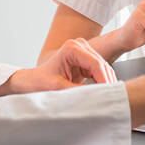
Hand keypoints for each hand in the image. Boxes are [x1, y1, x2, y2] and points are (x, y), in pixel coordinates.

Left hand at [0, 38, 117, 94]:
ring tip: (108, 97)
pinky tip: (103, 92)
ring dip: (106, 82)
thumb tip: (96, 96)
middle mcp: (79, 45)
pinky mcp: (86, 59)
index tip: (108, 93)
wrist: (34, 80)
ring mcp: (84, 51)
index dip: (104, 79)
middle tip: (111, 98)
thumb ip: (78, 90)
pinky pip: (100, 71)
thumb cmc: (40, 81)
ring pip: (103, 68)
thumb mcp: (58, 87)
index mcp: (71, 48)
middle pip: (101, 65)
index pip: (95, 63)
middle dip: (107, 81)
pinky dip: (102, 81)